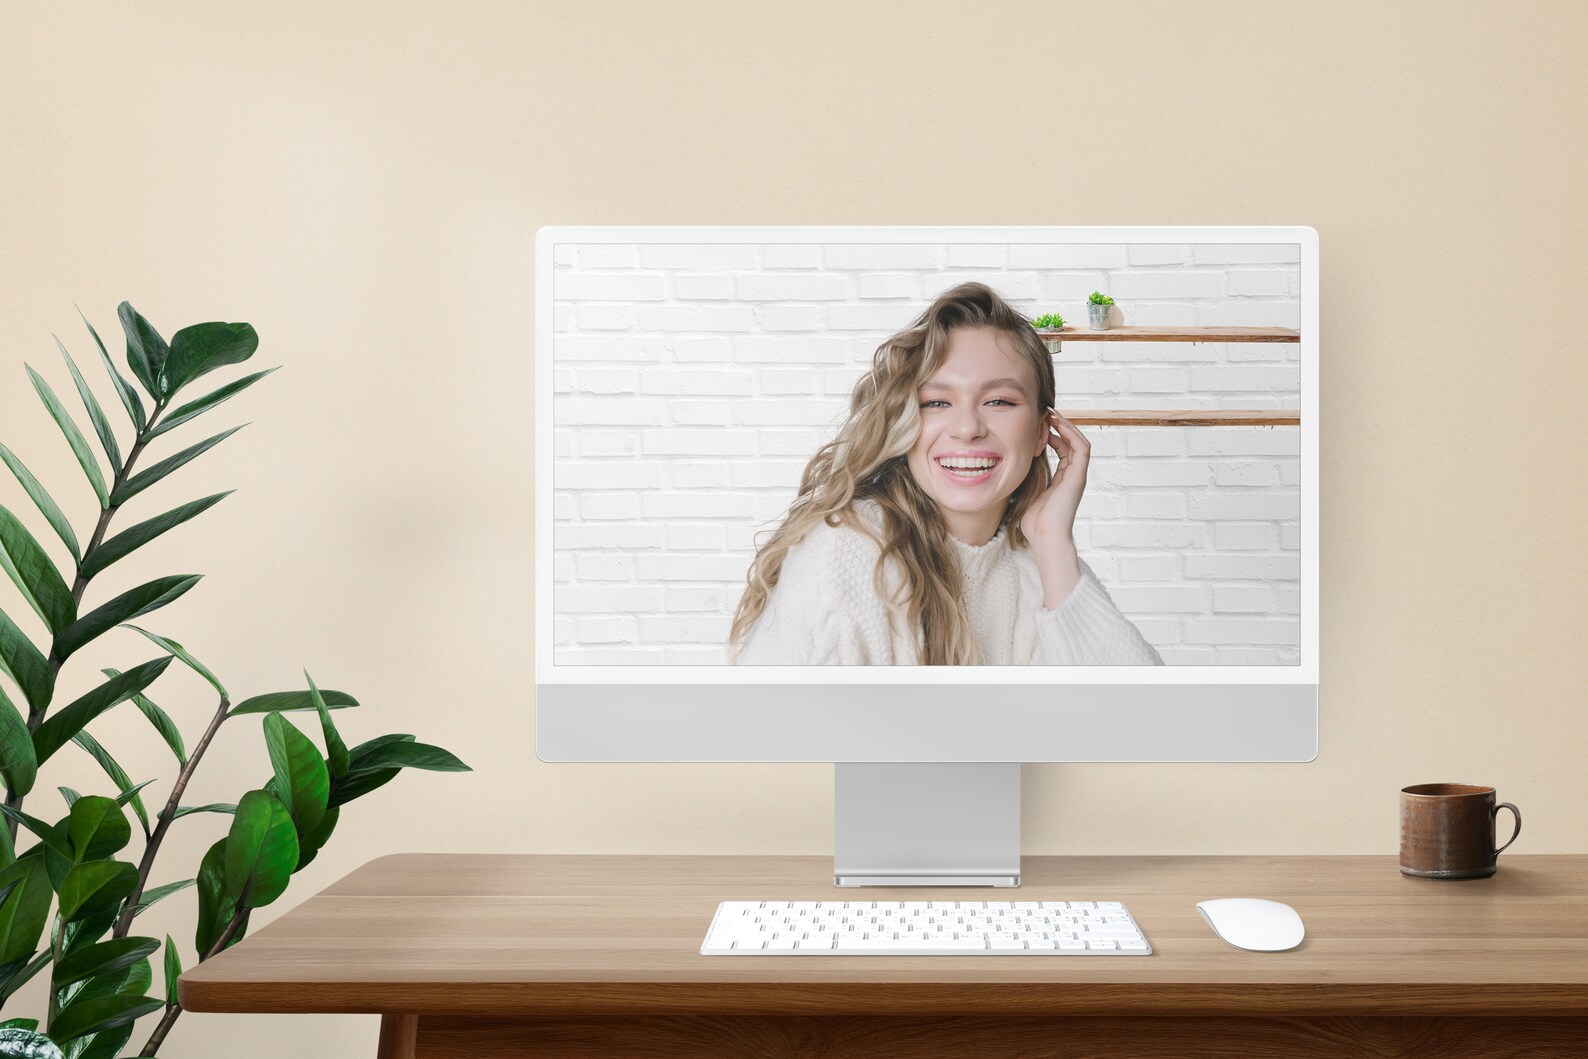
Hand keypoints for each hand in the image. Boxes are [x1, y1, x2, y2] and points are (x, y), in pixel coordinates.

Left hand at [1020, 410, 1088, 605]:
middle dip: (1059, 426)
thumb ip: (1022, 480)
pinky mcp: (1078, 476)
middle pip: (1070, 442)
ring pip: (1078, 441)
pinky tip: (1057, 424)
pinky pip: (1082, 448)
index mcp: (1061, 480)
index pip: (1061, 450)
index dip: (1051, 435)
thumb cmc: (1034, 523)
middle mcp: (1072, 475)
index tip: (1037, 424)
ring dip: (1067, 426)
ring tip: (1052, 414)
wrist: (1045, 537)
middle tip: (1045, 413)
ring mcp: (1077, 475)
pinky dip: (1072, 433)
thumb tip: (1003, 470)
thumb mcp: (1025, 494)